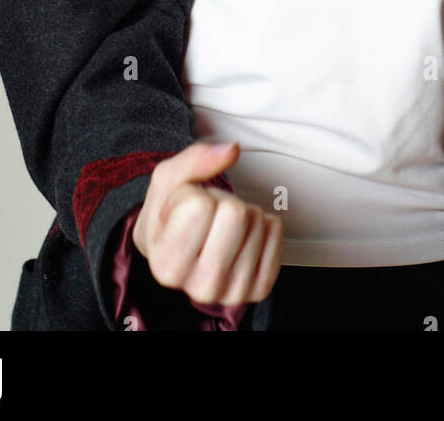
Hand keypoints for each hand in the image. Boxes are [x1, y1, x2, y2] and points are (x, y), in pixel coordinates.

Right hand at [132, 141, 283, 305]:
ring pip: (257, 221)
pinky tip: (242, 235)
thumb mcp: (168, 179)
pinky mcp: (259, 288)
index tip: (185, 208)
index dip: (193, 194)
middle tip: (209, 215)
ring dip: (242, 212)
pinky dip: (262, 223)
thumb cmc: (171, 214)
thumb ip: (195, 159)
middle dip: (223, 201)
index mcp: (167, 265)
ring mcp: (232, 292)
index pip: (199, 207)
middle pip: (236, 214)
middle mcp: (200, 287)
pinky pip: (276, 232)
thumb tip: (232, 150)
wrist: (177, 249)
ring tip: (222, 226)